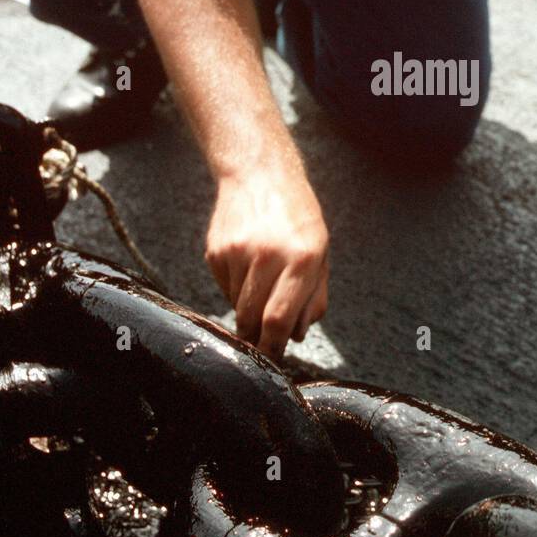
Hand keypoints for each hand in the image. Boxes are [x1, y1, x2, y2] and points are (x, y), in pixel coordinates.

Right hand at [205, 171, 328, 357]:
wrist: (259, 173)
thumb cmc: (298, 217)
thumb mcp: (321, 252)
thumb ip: (314, 297)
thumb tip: (295, 336)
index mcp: (303, 258)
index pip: (279, 319)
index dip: (273, 348)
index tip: (272, 362)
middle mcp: (268, 255)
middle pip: (251, 318)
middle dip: (256, 339)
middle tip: (261, 345)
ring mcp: (237, 253)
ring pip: (236, 305)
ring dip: (247, 312)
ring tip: (260, 292)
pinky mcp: (215, 251)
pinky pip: (224, 287)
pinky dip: (235, 289)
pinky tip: (247, 267)